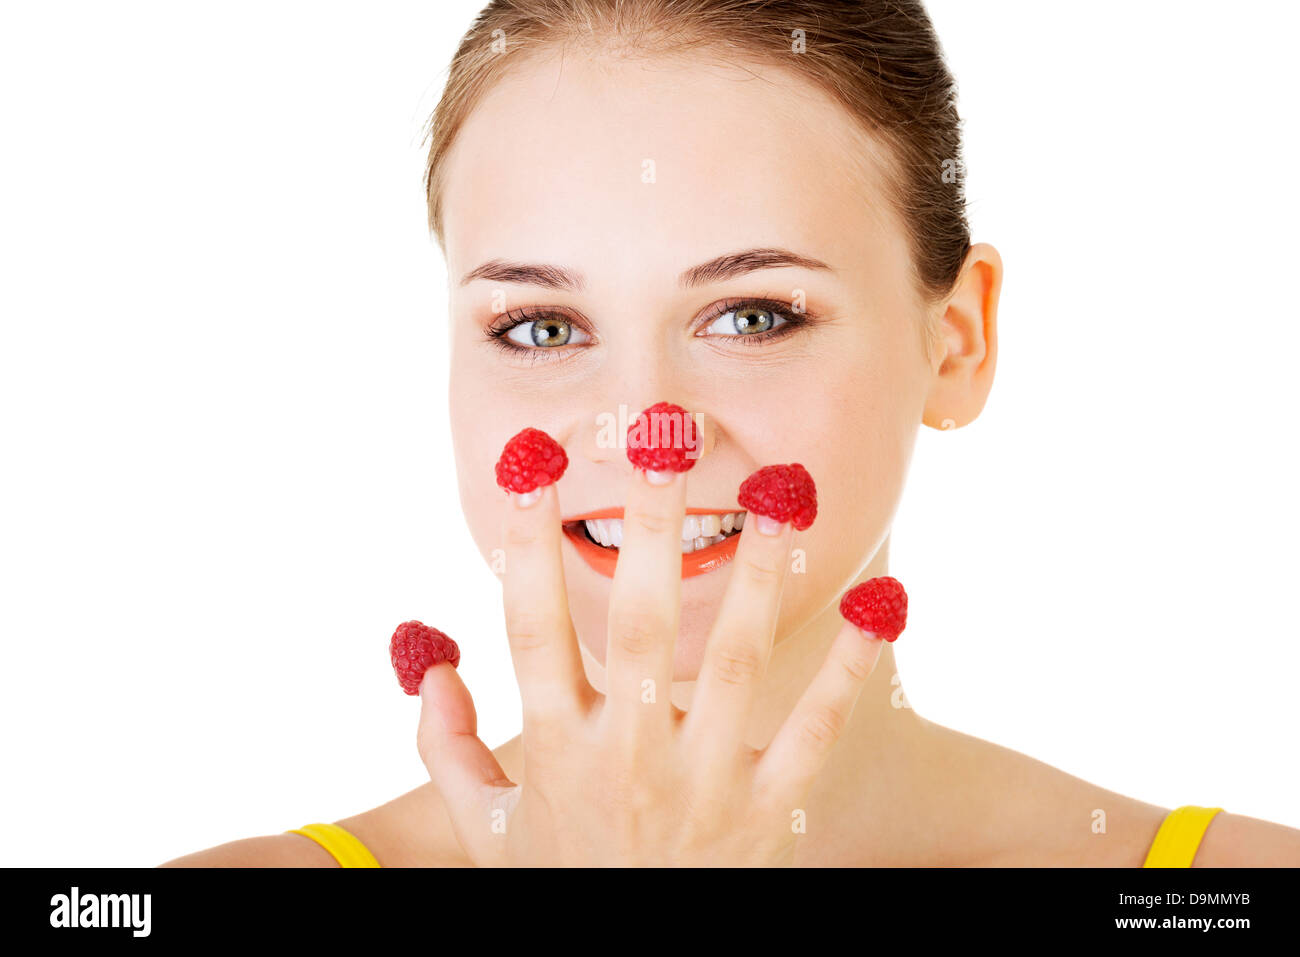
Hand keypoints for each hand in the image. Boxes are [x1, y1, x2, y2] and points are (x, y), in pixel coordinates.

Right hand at [415, 462, 885, 865]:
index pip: (531, 632)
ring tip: (779, 495)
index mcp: (556, 753)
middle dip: (647, 526)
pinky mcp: (769, 813)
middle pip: (637, 625)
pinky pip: (813, 732)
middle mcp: (627, 760)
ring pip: (730, 663)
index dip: (529, 546)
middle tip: (661, 437)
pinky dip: (847, 669)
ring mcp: (705, 786)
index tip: (533, 467)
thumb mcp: (486, 832)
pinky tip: (880, 604)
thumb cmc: (562, 884)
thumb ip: (446, 751)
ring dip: (755, 574)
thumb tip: (428, 663)